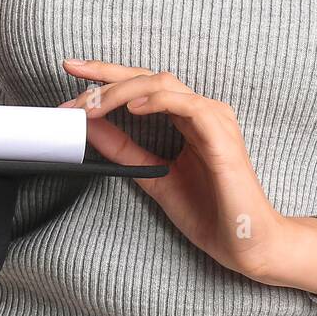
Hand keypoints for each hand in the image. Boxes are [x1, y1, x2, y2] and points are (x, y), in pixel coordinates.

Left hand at [60, 58, 316, 293]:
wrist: (245, 243)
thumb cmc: (208, 212)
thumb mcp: (152, 176)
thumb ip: (123, 151)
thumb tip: (88, 127)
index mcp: (186, 118)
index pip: (141, 86)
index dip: (106, 76)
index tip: (71, 71)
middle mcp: (200, 111)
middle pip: (147, 77)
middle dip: (105, 76)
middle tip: (71, 81)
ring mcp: (213, 118)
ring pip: (162, 84)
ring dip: (122, 91)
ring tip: (93, 104)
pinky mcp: (221, 134)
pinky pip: (187, 105)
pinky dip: (156, 101)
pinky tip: (131, 108)